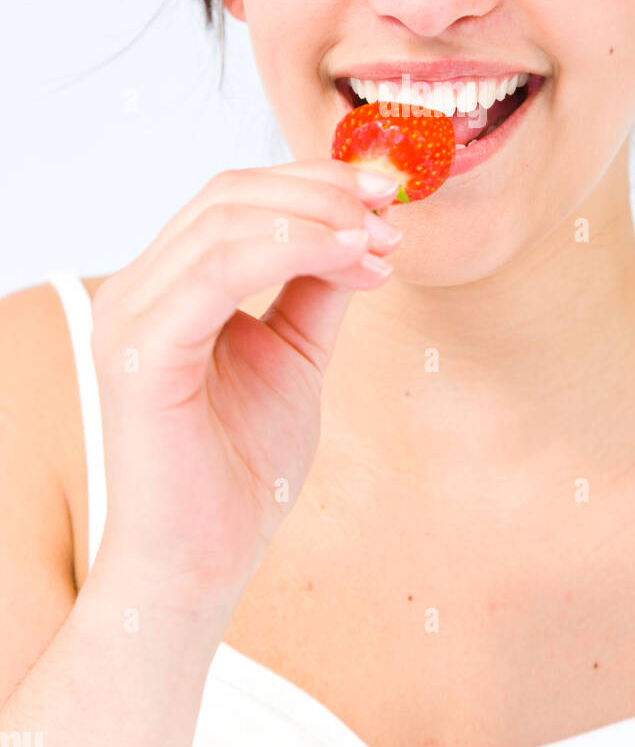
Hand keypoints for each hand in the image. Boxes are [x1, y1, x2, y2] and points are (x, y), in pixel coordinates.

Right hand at [87, 159, 400, 613]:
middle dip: (321, 190)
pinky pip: (219, 270)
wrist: (202, 564)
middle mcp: (138, 290)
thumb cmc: (241, 469)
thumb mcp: (293, 356)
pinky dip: (294, 248)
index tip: (386, 193)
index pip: (234, 197)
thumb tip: (364, 231)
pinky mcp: (143, 353)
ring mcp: (132, 317)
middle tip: (391, 211)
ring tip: (381, 242)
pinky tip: (352, 259)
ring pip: (226, 219)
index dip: (312, 182)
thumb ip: (316, 289)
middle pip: (229, 193)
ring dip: (318, 218)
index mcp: (166, 287)